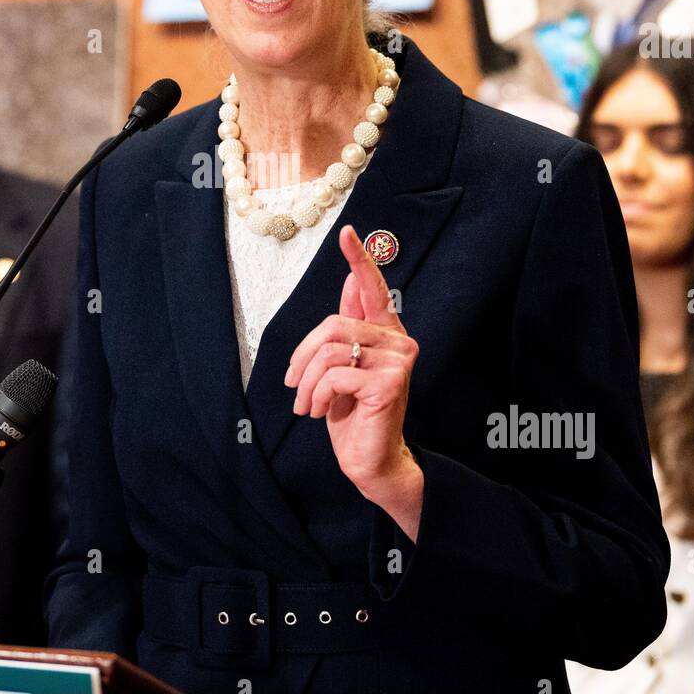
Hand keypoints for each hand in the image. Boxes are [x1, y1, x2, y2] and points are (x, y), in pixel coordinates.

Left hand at [284, 225, 423, 537]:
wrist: (370, 461)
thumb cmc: (353, 414)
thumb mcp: (342, 367)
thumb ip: (349, 329)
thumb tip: (349, 283)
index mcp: (386, 333)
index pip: (373, 288)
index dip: (359, 260)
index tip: (348, 233)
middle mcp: (398, 342)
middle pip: (333, 324)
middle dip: (304, 355)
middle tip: (295, 385)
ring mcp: (397, 361)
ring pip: (331, 349)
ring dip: (308, 381)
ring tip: (308, 405)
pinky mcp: (390, 382)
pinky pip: (335, 373)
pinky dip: (317, 395)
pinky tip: (321, 412)